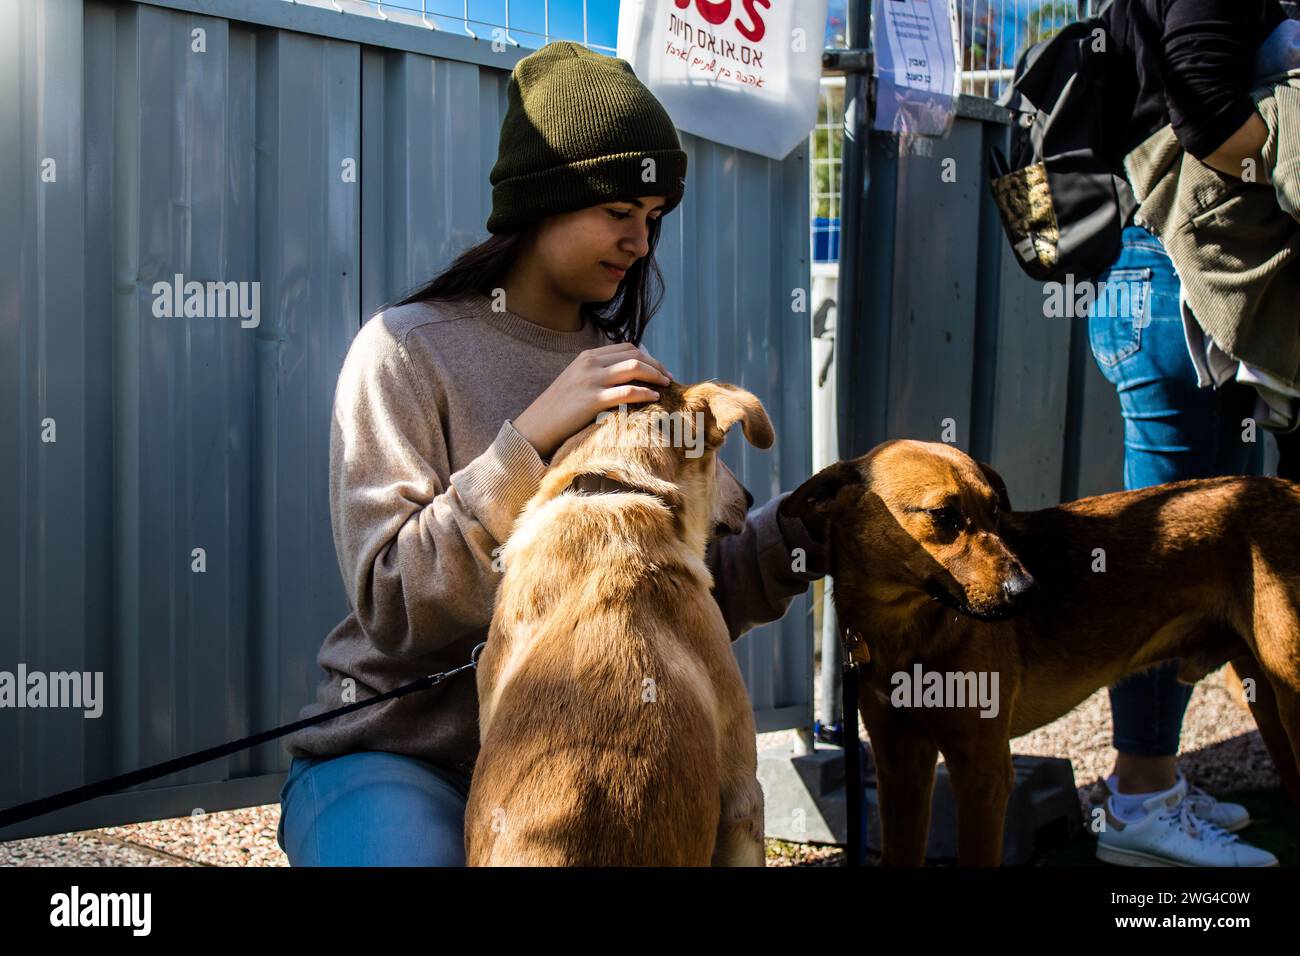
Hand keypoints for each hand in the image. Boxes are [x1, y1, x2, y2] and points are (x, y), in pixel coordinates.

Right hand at [512, 343, 672, 458]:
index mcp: (588, 356)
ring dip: (655, 376)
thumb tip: (625, 378)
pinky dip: (645, 393)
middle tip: (668, 378)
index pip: (627, 348)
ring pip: (634, 368)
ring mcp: (591, 380)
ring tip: (666, 386)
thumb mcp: (576, 381)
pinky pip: (628, 392)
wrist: (537, 426)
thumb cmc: (559, 409)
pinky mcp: (593, 400)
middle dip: (656, 365)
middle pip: (635, 355)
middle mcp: (590, 363)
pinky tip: (655, 398)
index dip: (648, 357)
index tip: (659, 369)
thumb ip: (598, 374)